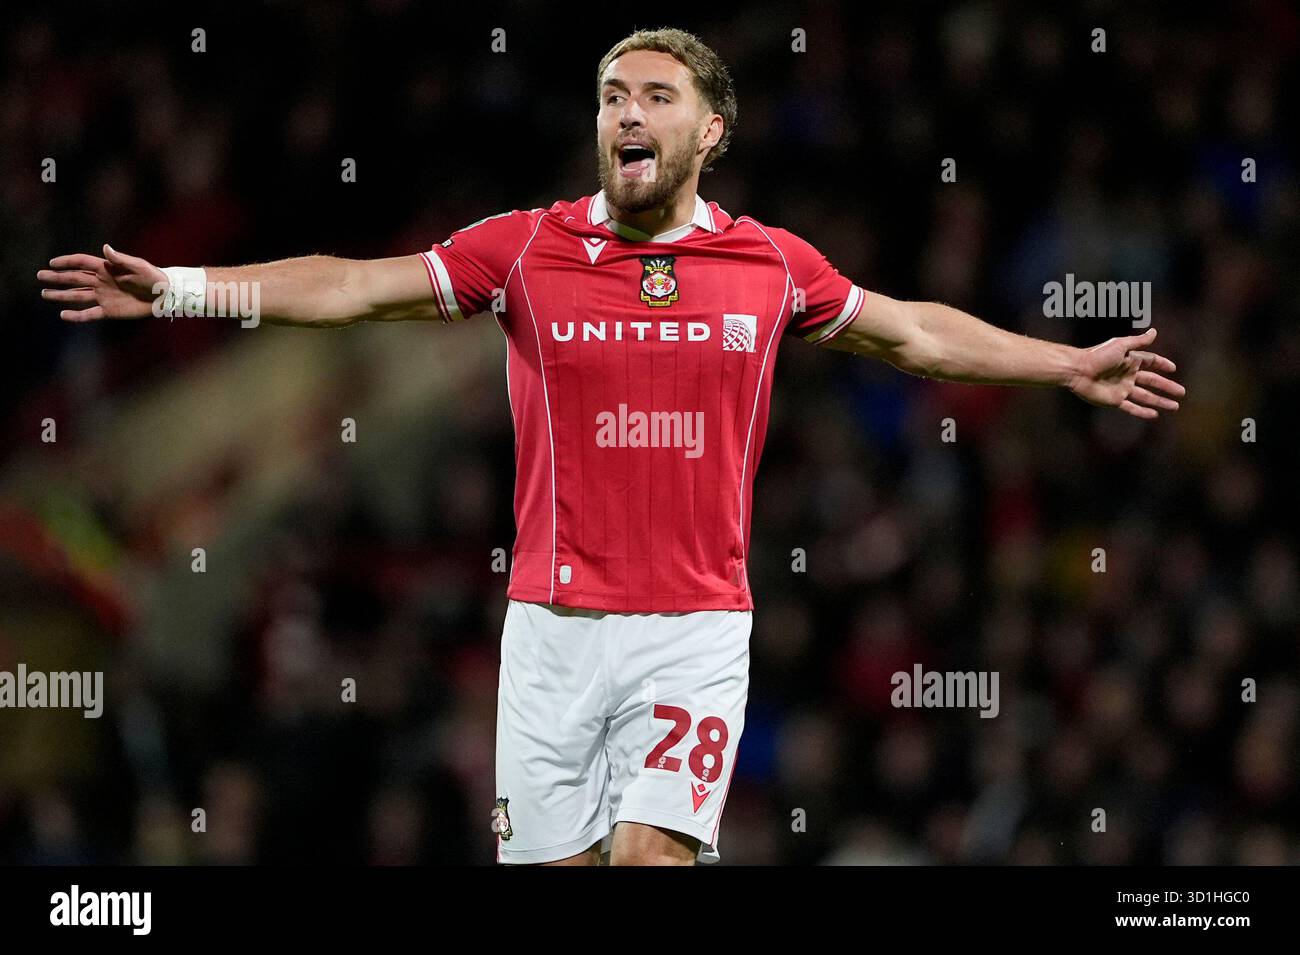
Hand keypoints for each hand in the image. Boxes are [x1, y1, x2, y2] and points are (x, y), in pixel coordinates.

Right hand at [37, 244, 167, 320]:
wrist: (164, 296)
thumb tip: (105, 247)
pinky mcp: (109, 311)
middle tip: (40, 276)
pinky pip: (89, 313)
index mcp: (106, 268)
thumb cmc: (153, 277)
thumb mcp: (138, 266)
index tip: (52, 263)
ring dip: (61, 295)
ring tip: (45, 293)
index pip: (81, 263)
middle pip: (74, 279)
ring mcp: (103, 297)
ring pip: (77, 295)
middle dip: (57, 277)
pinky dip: (76, 316)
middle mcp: (101, 282)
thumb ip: (121, 259)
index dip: (67, 262)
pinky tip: (63, 315)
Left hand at [1068, 328, 1184, 419]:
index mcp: (1130, 360)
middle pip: (1152, 382)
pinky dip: (1143, 412)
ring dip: (1160, 401)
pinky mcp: (1114, 400)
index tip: (1173, 369)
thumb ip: (1138, 342)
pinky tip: (1154, 415)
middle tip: (1181, 392)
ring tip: (1175, 406)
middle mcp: (1128, 375)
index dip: (1162, 365)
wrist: (1078, 370)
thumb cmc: (1097, 355)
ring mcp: (1122, 388)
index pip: (1151, 362)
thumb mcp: (1121, 345)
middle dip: (1167, 387)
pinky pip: (1131, 407)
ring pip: (1146, 396)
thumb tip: (1154, 332)